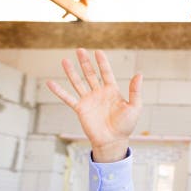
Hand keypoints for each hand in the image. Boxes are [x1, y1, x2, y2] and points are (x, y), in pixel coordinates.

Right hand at [46, 48, 142, 162]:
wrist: (113, 140)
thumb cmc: (126, 125)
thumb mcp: (134, 106)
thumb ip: (135, 91)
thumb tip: (139, 74)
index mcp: (113, 91)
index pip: (106, 73)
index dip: (102, 62)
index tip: (98, 51)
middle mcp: (99, 93)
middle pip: (91, 74)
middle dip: (85, 62)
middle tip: (79, 50)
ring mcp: (89, 100)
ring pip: (78, 82)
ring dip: (71, 72)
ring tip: (64, 60)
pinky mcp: (80, 109)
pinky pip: (67, 98)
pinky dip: (59, 91)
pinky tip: (50, 83)